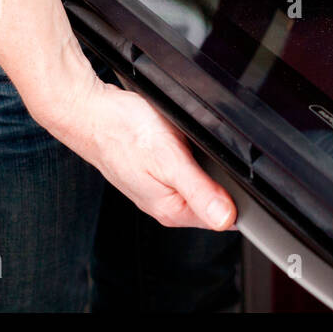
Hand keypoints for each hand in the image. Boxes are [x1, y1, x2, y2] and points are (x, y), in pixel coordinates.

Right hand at [47, 78, 237, 230]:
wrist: (90, 112)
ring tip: (195, 144)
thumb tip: (226, 219)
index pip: (224, 218)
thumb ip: (199, 190)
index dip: (241, 198)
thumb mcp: (169, 159)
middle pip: (216, 200)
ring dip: (209, 165)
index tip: (240, 173)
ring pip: (202, 183)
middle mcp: (167, 204)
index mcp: (172, 209)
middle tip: (212, 149)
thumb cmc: (123, 132)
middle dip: (225, 179)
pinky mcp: (156, 172)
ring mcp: (161, 189)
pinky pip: (187, 170)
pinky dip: (193, 156)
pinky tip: (185, 143)